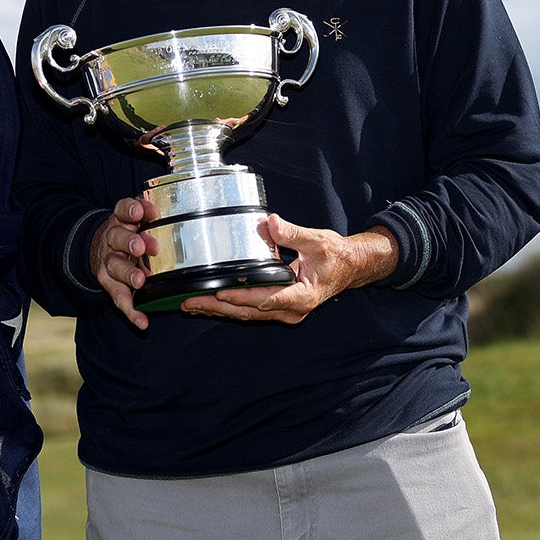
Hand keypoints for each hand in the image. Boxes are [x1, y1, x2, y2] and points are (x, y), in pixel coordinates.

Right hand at [91, 197, 157, 330]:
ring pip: (115, 266)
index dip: (131, 210)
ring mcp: (108, 262)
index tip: (140, 214)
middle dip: (130, 242)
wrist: (97, 247)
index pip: (122, 210)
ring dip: (128, 273)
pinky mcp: (108, 283)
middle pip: (117, 239)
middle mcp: (111, 240)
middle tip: (141, 247)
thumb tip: (177, 203)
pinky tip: (142, 322)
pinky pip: (119, 298)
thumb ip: (149, 210)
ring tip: (140, 281)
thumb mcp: (133, 215)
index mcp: (120, 220)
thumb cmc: (127, 231)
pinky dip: (131, 311)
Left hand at [182, 218, 397, 323]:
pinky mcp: (278, 307)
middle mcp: (292, 310)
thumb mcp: (317, 240)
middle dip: (218, 307)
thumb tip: (271, 224)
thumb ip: (292, 234)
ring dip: (219, 310)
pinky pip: (250, 310)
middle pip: (249, 312)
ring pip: (247, 315)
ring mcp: (284, 311)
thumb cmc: (335, 255)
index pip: (266, 298)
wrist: (349, 268)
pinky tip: (209, 302)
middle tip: (190, 303)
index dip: (241, 296)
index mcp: (302, 296)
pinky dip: (229, 307)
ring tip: (191, 306)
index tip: (218, 292)